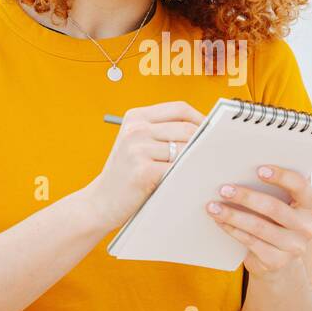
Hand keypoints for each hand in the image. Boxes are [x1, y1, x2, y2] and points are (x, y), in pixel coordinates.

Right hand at [82, 100, 204, 230]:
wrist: (101, 201)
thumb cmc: (127, 173)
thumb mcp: (138, 143)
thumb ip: (164, 132)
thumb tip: (207, 129)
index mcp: (136, 117)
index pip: (179, 109)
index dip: (200, 118)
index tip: (211, 132)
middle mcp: (136, 129)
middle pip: (187, 128)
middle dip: (203, 142)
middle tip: (210, 155)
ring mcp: (138, 149)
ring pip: (186, 149)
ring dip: (196, 160)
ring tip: (199, 169)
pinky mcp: (143, 171)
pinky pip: (178, 169)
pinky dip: (188, 175)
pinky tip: (188, 181)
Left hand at [205, 165, 311, 278]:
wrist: (281, 262)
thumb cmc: (278, 223)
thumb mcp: (286, 205)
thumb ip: (280, 186)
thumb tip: (250, 162)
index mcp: (311, 206)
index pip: (300, 186)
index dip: (281, 176)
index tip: (258, 169)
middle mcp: (306, 227)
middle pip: (274, 208)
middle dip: (246, 197)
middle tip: (223, 189)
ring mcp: (293, 247)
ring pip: (259, 227)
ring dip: (232, 215)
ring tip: (213, 206)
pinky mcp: (276, 262)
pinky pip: (250, 242)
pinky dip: (232, 229)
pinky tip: (220, 221)